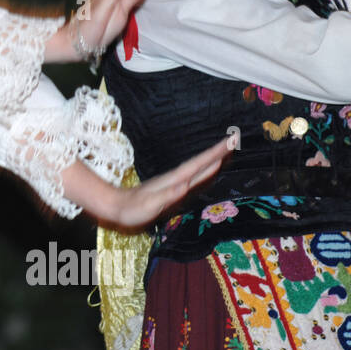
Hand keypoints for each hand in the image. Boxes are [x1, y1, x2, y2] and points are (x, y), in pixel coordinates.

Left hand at [82, 138, 229, 230]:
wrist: (116, 206)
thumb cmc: (132, 208)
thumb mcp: (149, 205)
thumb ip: (166, 195)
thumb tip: (183, 186)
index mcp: (173, 180)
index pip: (197, 165)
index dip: (213, 155)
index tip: (229, 144)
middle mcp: (175, 178)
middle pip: (200, 162)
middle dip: (217, 152)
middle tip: (234, 141)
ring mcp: (173, 181)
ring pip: (197, 167)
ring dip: (212, 158)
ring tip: (226, 151)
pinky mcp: (171, 187)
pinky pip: (193, 175)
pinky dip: (203, 169)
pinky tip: (207, 168)